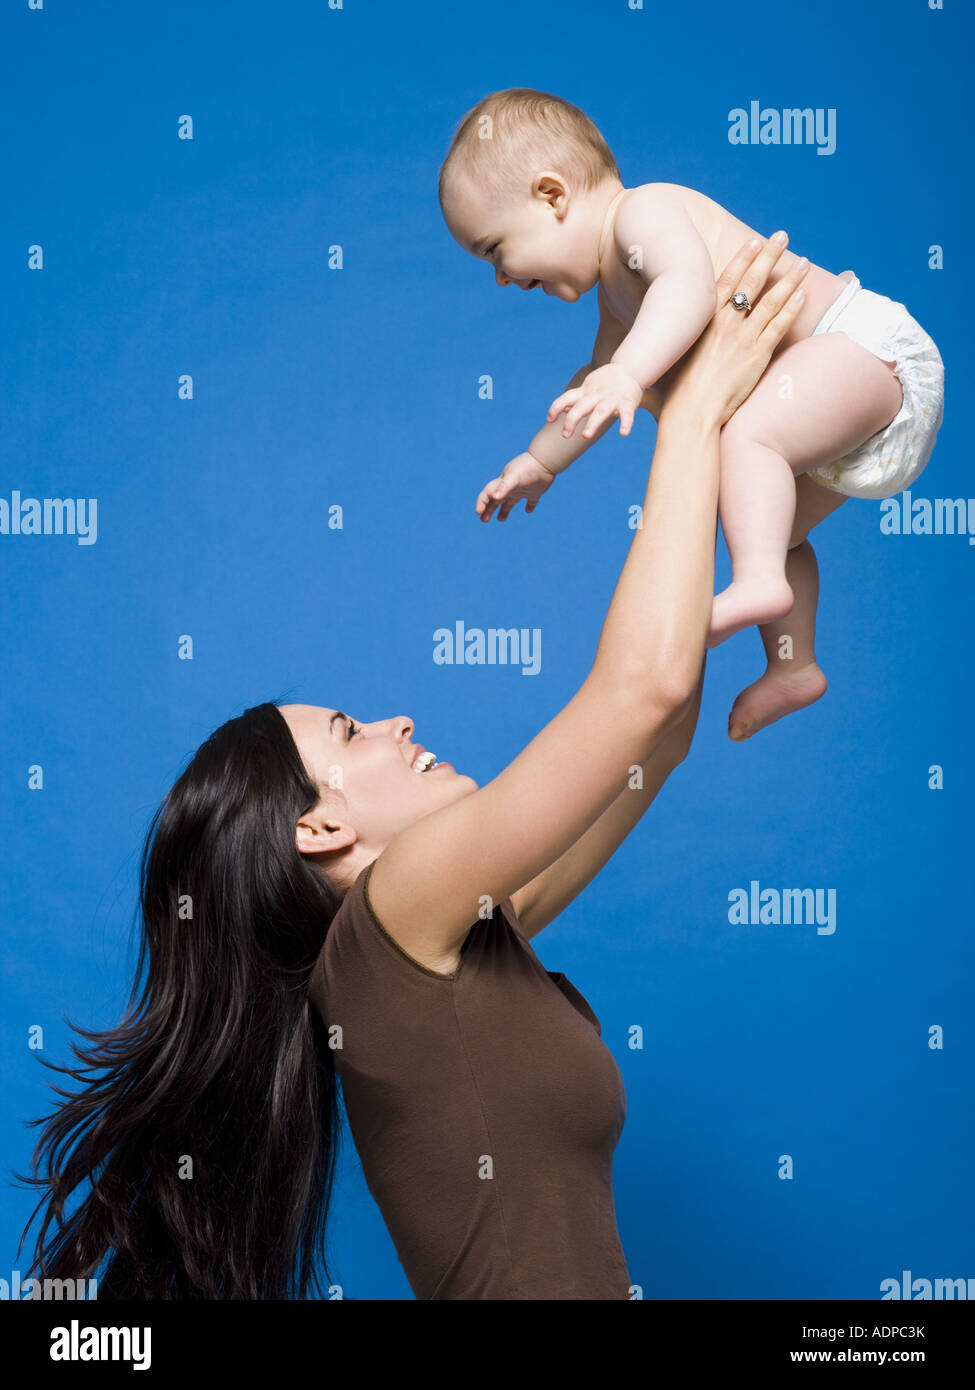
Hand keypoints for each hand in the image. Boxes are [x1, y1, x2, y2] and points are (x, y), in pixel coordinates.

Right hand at [475, 451, 556, 522]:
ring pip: (510, 502)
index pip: (487, 494)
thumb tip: (494, 497)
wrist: (545, 461)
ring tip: (500, 519)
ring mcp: (523, 489)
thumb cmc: (527, 468)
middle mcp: (511, 487)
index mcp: (503, 483)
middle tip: (483, 520)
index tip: (479, 512)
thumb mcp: (513, 477)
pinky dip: (529, 506)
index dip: (481, 503)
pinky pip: (531, 501)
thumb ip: (503, 487)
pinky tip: (528, 510)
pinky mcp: (535, 491)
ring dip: (504, 510)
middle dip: (488, 509)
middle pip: (496, 500)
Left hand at [546, 364, 643, 440]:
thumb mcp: (588, 388)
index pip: (568, 398)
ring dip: (592, 423)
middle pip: (581, 407)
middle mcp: (597, 395)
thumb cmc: (606, 381)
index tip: (550, 419)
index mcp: (586, 392)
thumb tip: (562, 409)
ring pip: (601, 411)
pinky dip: (626, 423)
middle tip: (565, 435)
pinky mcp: (627, 403)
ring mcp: (612, 399)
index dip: (556, 407)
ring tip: (585, 436)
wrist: (630, 368)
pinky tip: (623, 434)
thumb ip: (576, 399)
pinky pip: (627, 414)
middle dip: (572, 420)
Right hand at [661, 232, 810, 428]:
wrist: (690, 413)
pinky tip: (802, 295)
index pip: (727, 281)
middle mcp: (725, 324)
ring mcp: (743, 339)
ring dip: (789, 278)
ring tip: (803, 261)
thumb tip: (665, 341)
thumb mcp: (672, 357)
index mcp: (704, 321)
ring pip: (771, 300)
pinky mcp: (757, 356)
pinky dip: (791, 309)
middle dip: (768, 256)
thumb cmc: (675, 392)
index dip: (743, 258)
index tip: (755, 242)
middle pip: (752, 282)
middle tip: (782, 236)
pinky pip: (778, 327)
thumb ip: (679, 343)